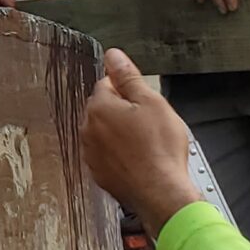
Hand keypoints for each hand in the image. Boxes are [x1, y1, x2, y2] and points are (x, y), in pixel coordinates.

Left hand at [82, 48, 199, 236]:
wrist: (161, 194)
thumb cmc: (159, 151)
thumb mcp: (151, 102)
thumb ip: (128, 76)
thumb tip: (113, 56)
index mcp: (99, 107)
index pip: (107, 84)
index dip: (129, 91)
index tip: (143, 102)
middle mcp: (88, 130)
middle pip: (104, 108)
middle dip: (123, 111)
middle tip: (148, 124)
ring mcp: (91, 153)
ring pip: (105, 132)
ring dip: (121, 134)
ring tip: (146, 145)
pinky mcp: (99, 173)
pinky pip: (108, 154)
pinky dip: (120, 155)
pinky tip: (139, 160)